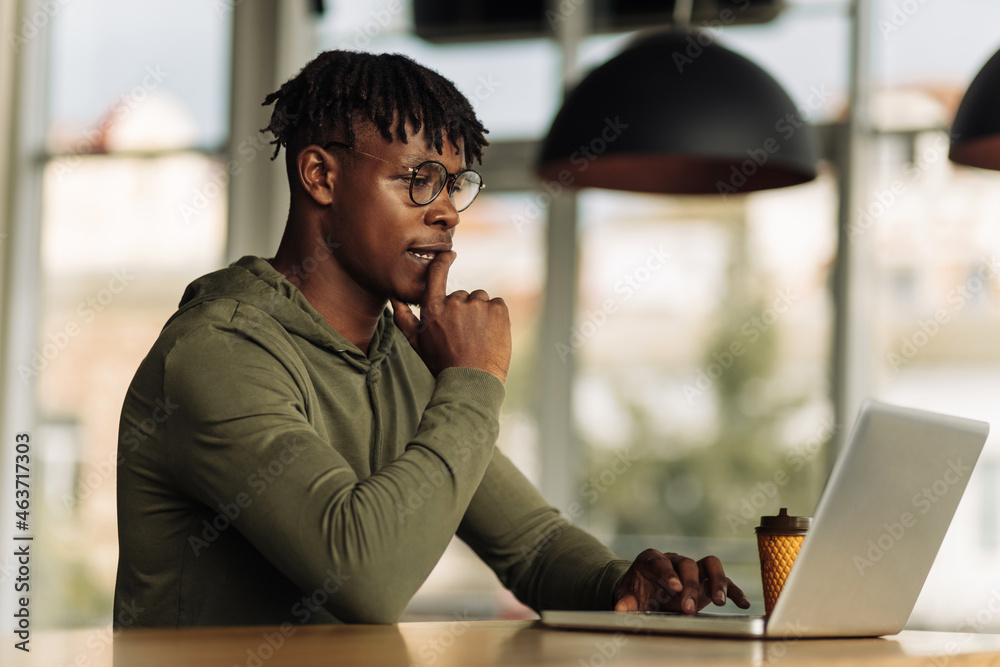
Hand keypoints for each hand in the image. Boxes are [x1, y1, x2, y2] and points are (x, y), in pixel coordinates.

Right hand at [391, 251, 511, 383]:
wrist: (472, 383)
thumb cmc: (442, 364)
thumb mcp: (416, 342)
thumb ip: (403, 317)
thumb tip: (392, 297)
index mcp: (432, 309)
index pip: (436, 273)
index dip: (444, 261)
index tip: (450, 254)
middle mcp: (454, 302)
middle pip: (462, 295)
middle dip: (464, 311)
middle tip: (465, 336)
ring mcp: (477, 305)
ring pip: (481, 300)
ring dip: (481, 314)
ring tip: (478, 339)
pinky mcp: (497, 310)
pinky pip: (498, 305)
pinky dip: (497, 318)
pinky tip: (491, 337)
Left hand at [614, 549, 749, 614]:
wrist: (645, 591)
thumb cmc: (636, 591)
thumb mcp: (627, 596)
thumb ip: (625, 603)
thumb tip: (620, 610)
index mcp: (652, 559)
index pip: (661, 561)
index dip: (667, 572)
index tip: (673, 587)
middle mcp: (674, 560)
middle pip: (687, 565)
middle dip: (690, 586)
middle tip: (688, 608)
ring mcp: (693, 569)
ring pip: (709, 565)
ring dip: (717, 581)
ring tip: (720, 602)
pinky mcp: (706, 581)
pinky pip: (723, 581)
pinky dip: (733, 591)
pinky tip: (742, 603)